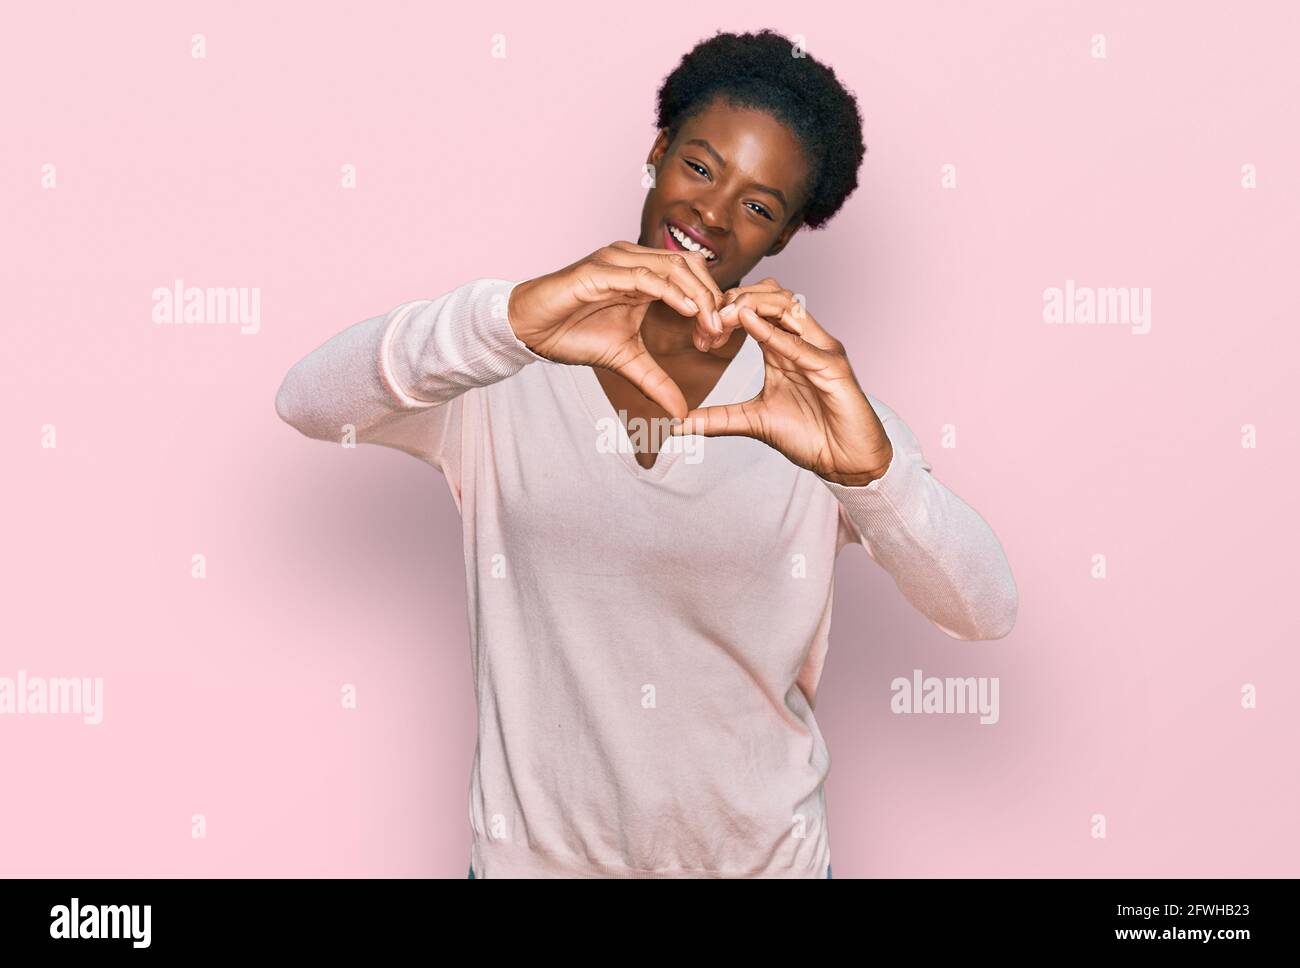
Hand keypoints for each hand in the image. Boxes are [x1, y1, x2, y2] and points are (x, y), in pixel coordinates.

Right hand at [506, 241, 725, 418]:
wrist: (530, 329)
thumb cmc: (572, 334)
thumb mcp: (625, 361)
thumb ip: (655, 380)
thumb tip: (681, 413)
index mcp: (643, 275)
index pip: (692, 276)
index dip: (711, 304)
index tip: (717, 339)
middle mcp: (633, 260)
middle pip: (690, 267)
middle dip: (711, 299)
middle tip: (718, 334)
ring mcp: (617, 261)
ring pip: (672, 267)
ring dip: (697, 296)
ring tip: (709, 326)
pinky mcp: (600, 271)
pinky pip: (644, 276)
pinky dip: (670, 292)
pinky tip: (687, 311)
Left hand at [669, 278, 894, 483]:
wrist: (846, 461)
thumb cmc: (810, 435)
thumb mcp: (752, 422)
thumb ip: (716, 419)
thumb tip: (678, 425)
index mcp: (785, 347)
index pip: (756, 308)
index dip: (726, 311)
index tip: (701, 332)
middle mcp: (804, 340)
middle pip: (772, 295)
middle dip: (736, 299)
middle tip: (708, 319)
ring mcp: (821, 350)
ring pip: (788, 305)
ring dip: (752, 304)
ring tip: (723, 315)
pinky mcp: (833, 368)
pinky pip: (800, 343)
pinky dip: (773, 331)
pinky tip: (748, 323)